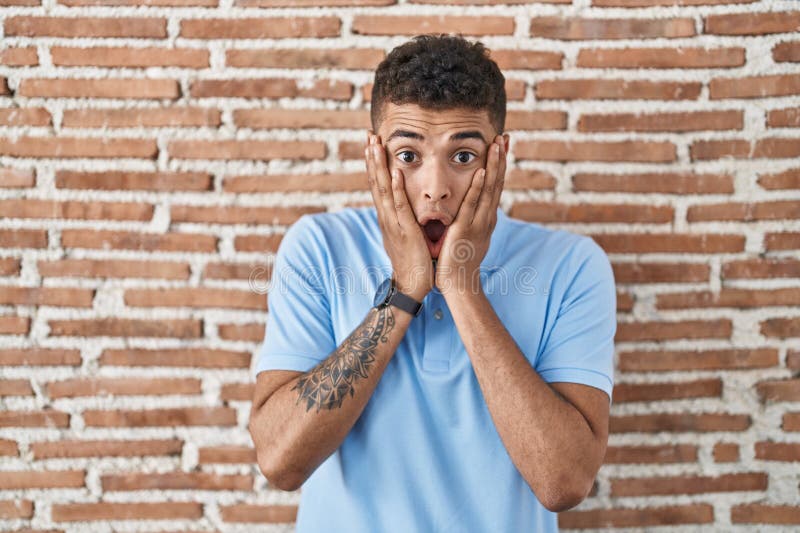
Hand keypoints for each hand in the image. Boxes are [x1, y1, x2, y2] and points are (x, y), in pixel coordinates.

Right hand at [364, 131, 433, 301]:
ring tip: (376, 145)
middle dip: (373, 158)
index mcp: (387, 216)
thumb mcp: (403, 234)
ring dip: (380, 166)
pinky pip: (400, 206)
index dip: (374, 164)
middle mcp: (386, 216)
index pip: (378, 185)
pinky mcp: (405, 231)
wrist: (412, 284)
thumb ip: (400, 218)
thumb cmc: (411, 260)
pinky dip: (397, 188)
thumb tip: (399, 206)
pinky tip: (396, 172)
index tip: (372, 144)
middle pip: (376, 182)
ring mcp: (393, 223)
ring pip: (384, 190)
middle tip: (369, 135)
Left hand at [436, 134, 506, 296]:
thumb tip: (471, 210)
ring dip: (494, 166)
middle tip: (505, 136)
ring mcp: (479, 223)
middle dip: (501, 159)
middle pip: (497, 182)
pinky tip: (481, 171)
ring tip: (497, 144)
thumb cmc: (459, 262)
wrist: (458, 284)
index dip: (500, 165)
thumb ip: (471, 221)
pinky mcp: (466, 229)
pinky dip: (478, 187)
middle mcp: (487, 218)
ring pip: (489, 189)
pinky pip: (472, 205)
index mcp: (487, 218)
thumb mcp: (469, 236)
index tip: (502, 145)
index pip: (495, 186)